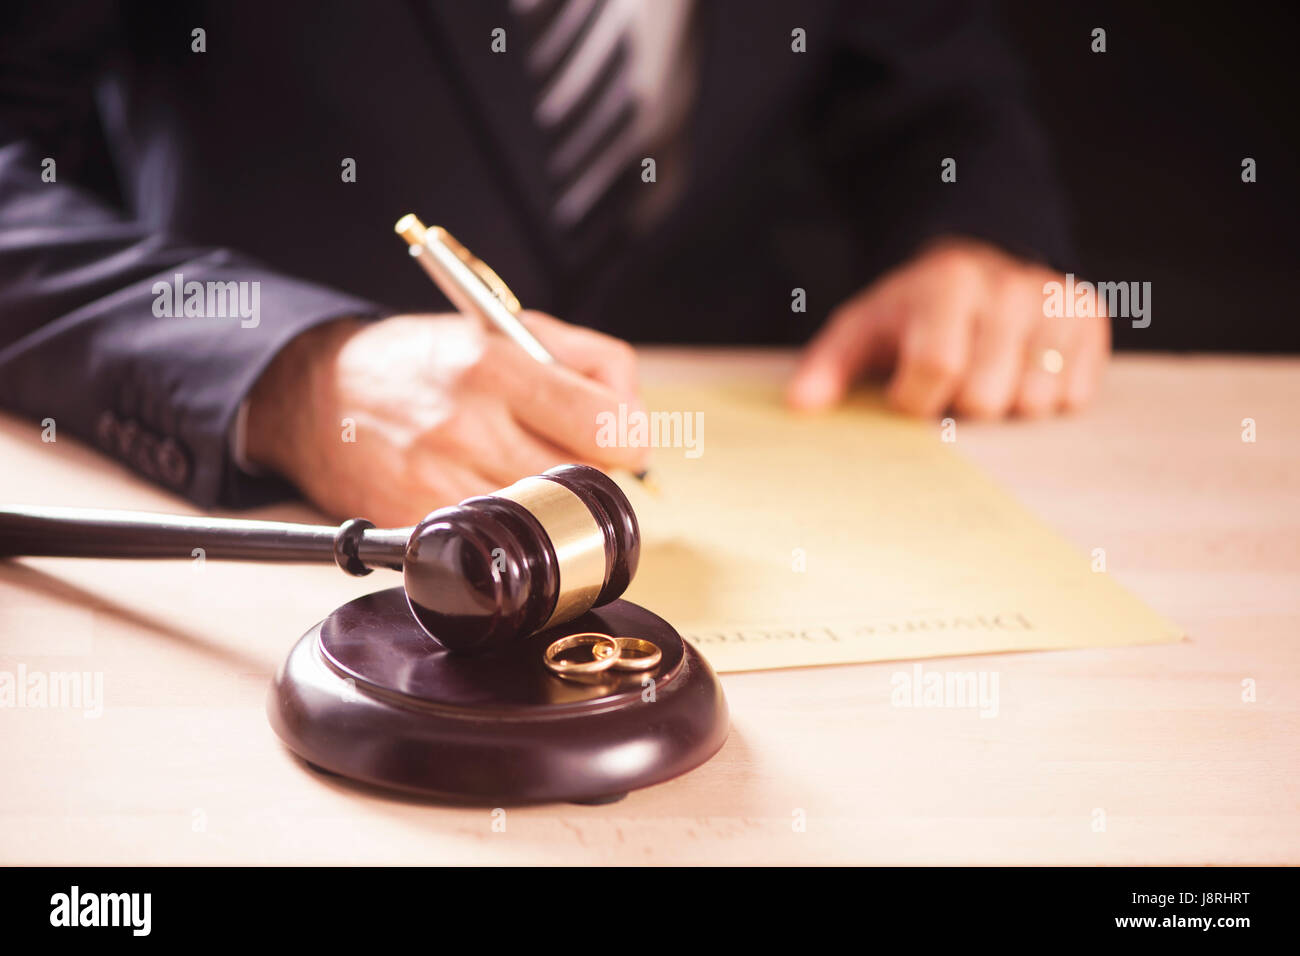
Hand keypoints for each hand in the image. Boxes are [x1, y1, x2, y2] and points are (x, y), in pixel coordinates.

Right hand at [245, 311, 646, 525]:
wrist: (315, 396)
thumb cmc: (420, 360)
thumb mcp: (504, 327)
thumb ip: (585, 359)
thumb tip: (636, 417)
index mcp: (493, 368)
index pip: (607, 428)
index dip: (631, 436)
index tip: (623, 434)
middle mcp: (466, 428)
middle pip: (583, 479)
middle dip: (593, 466)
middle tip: (573, 448)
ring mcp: (439, 484)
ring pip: (546, 517)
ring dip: (552, 499)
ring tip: (524, 465)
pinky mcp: (419, 525)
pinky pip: (498, 539)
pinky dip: (508, 524)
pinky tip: (489, 493)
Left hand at [786, 237, 1109, 418]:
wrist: (975, 264)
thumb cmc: (910, 313)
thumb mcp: (861, 329)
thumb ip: (827, 367)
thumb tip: (799, 407)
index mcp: (948, 284)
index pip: (937, 368)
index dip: (916, 399)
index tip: (907, 394)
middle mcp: (1009, 287)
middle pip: (987, 397)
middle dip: (960, 409)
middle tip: (950, 385)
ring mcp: (1054, 302)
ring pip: (1034, 403)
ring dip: (1004, 407)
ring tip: (985, 376)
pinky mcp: (1089, 319)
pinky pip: (1074, 396)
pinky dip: (1045, 398)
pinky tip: (1021, 370)